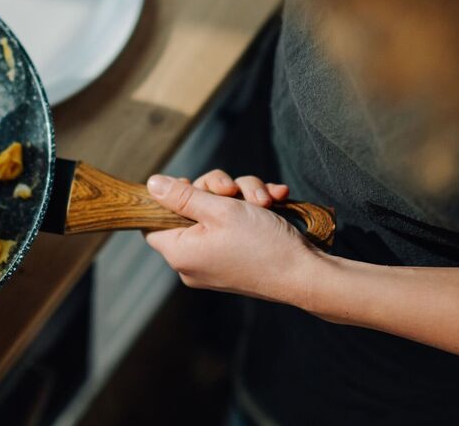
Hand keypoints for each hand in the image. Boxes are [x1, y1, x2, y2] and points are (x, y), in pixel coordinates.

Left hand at [143, 171, 324, 304]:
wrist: (306, 274)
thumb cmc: (262, 244)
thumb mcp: (219, 210)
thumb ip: (183, 196)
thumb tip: (152, 185)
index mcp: (180, 253)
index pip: (152, 223)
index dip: (166, 200)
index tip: (187, 184)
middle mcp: (193, 262)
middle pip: (189, 212)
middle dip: (216, 191)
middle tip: (232, 189)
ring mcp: (215, 262)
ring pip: (217, 214)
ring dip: (242, 198)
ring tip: (265, 199)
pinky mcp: (237, 260)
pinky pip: (235, 228)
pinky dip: (253, 211)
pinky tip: (274, 201)